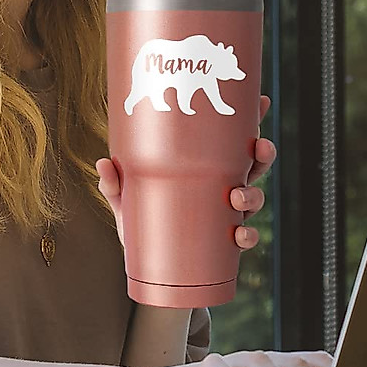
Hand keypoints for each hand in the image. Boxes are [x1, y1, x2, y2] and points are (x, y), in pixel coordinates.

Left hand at [96, 95, 274, 248]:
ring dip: (253, 195)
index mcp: (207, 169)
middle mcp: (223, 188)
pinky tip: (240, 234)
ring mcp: (226, 215)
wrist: (144, 264)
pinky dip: (247, 236)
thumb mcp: (126, 197)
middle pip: (254, 166)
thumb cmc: (141, 220)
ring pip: (253, 199)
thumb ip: (116, 182)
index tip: (263, 102)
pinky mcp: (223, 243)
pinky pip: (244, 238)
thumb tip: (103, 162)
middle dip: (264, 154)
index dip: (253, 120)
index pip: (234, 141)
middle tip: (260, 146)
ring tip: (237, 195)